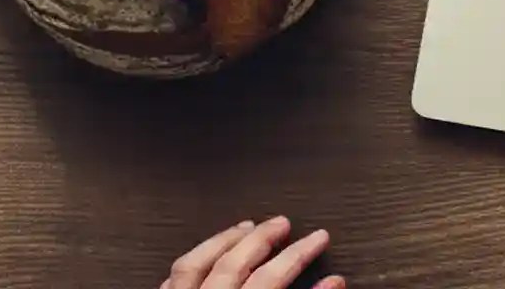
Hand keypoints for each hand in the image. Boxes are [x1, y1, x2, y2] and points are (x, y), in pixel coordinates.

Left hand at [163, 217, 343, 288]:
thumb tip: (333, 284)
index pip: (273, 276)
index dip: (300, 253)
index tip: (320, 238)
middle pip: (234, 262)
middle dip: (262, 237)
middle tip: (283, 222)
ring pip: (194, 263)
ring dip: (223, 240)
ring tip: (245, 227)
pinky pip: (171, 280)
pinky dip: (190, 263)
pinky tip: (202, 256)